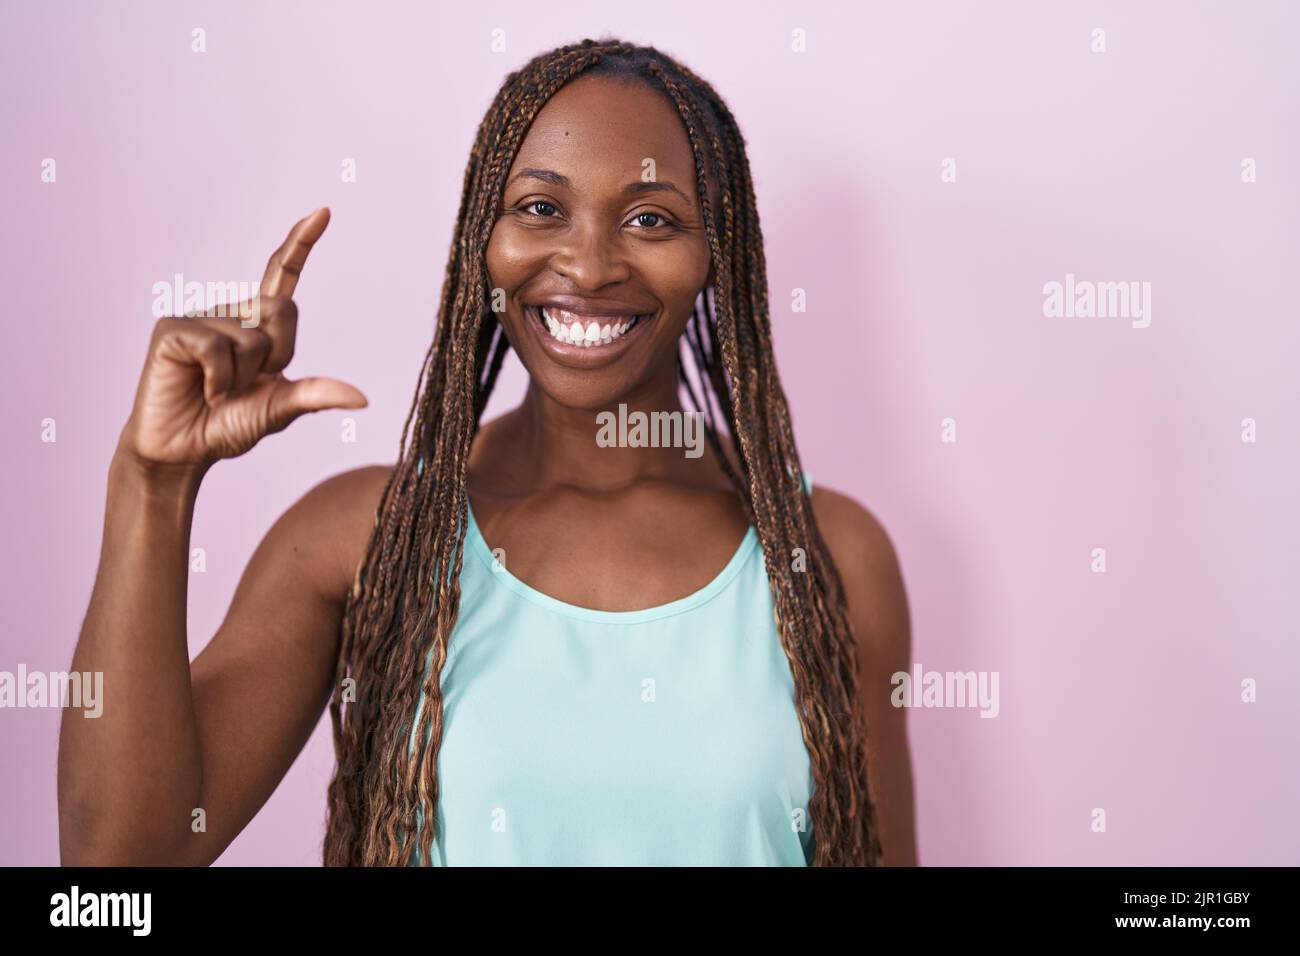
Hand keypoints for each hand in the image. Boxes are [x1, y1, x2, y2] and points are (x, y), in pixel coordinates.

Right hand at [120, 208, 365, 468]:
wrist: (183, 450)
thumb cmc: (227, 426)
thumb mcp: (280, 408)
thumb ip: (316, 395)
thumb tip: (364, 399)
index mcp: (259, 324)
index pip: (283, 275)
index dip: (300, 243)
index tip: (322, 211)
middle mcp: (232, 312)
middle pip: (284, 312)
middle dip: (276, 358)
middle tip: (244, 386)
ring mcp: (200, 316)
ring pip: (252, 338)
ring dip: (240, 379)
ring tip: (215, 391)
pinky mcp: (173, 329)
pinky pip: (217, 347)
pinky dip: (217, 379)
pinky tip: (199, 389)